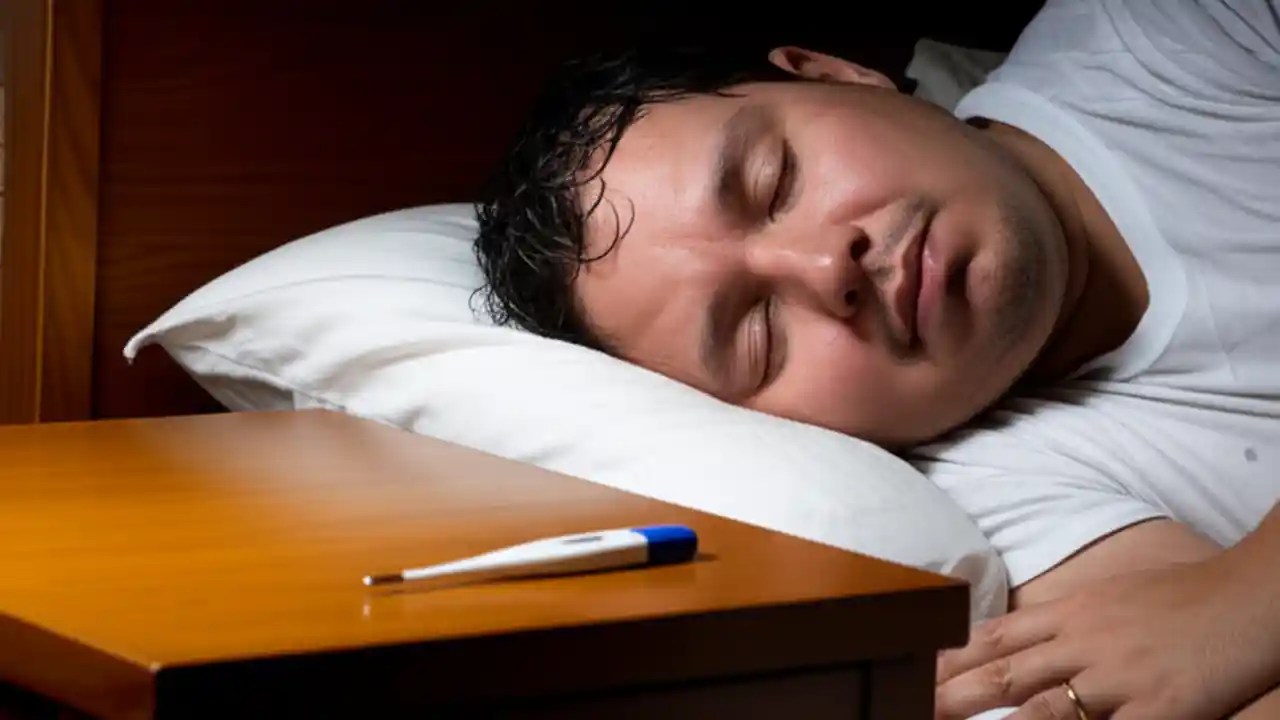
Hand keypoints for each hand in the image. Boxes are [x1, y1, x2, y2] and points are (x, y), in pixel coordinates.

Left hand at [934, 556, 1279, 719]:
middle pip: (1002, 674)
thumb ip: (1066, 620)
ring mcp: (1117, 679)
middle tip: (909, 708)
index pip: (994, 638)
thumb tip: (1024, 639)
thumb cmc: (1184, 597)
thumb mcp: (1110, 597)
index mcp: (1071, 613)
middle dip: (950, 695)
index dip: (949, 658)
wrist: (1248, 599)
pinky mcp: (1157, 710)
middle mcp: (1082, 643)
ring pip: (1040, 710)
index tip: (912, 674)